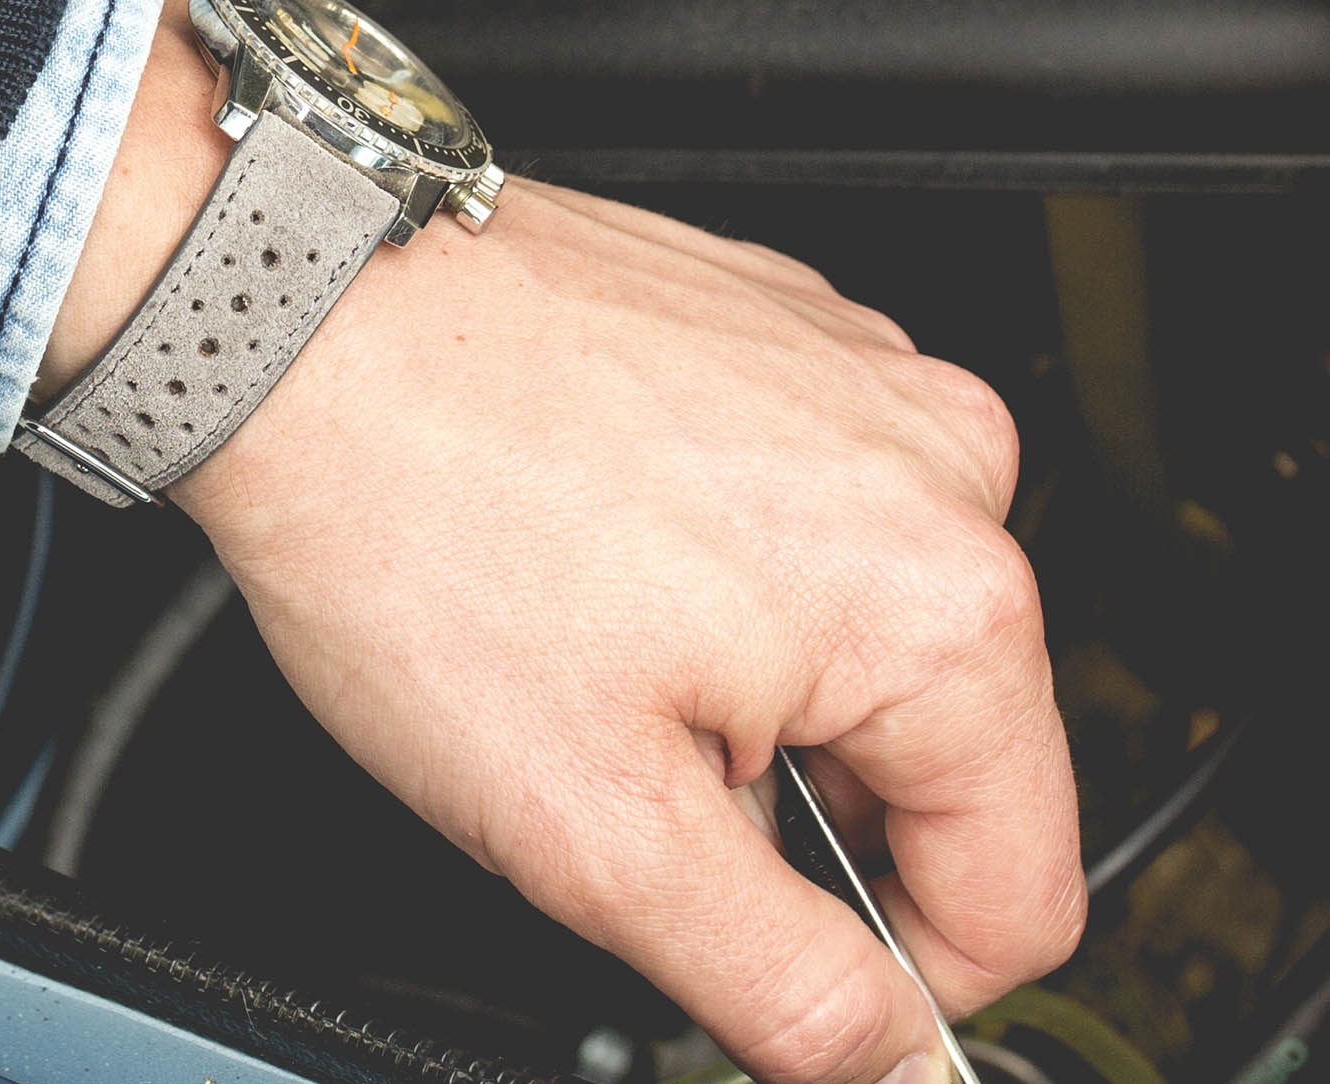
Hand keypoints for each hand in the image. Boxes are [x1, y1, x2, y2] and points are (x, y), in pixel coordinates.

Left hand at [48, 11, 1085, 1083]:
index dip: (899, 971)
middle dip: (802, 804)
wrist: (308, 320)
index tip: (781, 956)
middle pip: (949, 753)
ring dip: (762, 680)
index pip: (1021, 891)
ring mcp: (866, 381)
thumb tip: (885, 1055)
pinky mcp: (793, 337)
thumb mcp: (596, 828)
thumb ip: (780, 982)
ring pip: (874, 631)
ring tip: (603, 631)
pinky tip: (606, 541)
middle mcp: (941, 466)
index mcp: (941, 601)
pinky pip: (815, 512)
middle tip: (635, 759)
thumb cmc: (420, 520)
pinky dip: (732, 563)